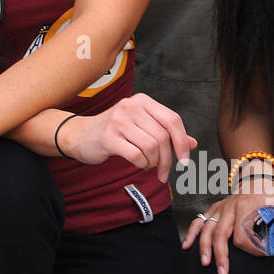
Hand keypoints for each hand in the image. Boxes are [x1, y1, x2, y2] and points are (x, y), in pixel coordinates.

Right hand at [59, 95, 196, 181]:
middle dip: (167, 160)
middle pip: (163, 137)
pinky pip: (136, 155)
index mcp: (143, 101)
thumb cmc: (115, 132)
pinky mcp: (108, 136)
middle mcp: (131, 106)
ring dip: (153, 162)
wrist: (80, 135)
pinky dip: (141, 164)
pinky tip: (138, 164)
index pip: (173, 120)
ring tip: (147, 165)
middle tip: (164, 172)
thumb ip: (167, 133)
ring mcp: (118, 120)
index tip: (184, 161)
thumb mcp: (142, 127)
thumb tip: (193, 143)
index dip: (182, 142)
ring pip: (151, 147)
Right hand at [182, 179, 273, 273]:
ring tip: (204, 262)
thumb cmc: (272, 191)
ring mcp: (220, 208)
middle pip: (219, 233)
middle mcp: (229, 208)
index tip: (261, 255)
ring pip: (206, 228)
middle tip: (223, 272)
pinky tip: (187, 245)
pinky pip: (200, 220)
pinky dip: (192, 233)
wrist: (256, 177)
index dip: (250, 249)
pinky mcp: (215, 209)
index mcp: (245, 206)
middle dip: (220, 254)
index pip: (242, 234)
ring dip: (204, 246)